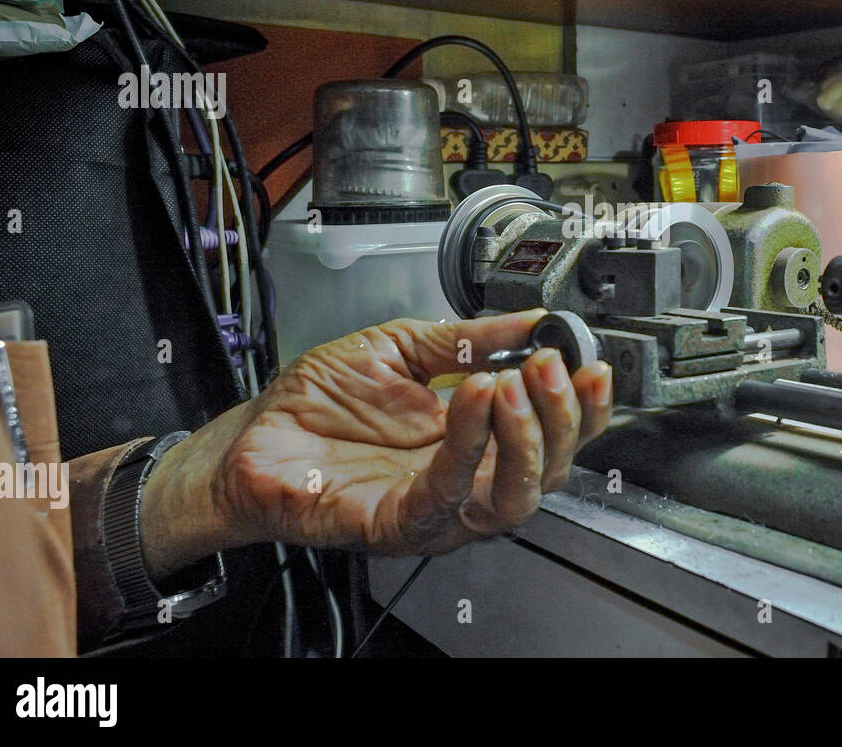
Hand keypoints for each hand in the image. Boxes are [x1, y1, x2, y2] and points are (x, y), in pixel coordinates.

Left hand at [140, 311, 612, 579]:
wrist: (251, 435)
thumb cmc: (319, 404)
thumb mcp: (404, 347)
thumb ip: (469, 337)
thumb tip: (531, 319)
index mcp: (477, 442)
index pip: (553, 437)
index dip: (585, 408)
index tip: (590, 362)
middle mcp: (466, 481)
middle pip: (551, 471)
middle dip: (563, 415)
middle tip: (552, 364)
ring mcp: (435, 507)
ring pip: (514, 496)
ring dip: (527, 435)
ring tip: (514, 380)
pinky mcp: (396, 523)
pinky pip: (448, 493)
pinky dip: (469, 444)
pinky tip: (473, 397)